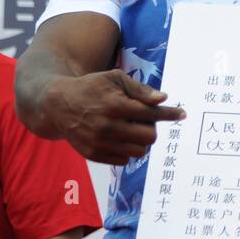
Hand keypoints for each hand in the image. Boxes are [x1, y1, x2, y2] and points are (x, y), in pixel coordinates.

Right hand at [48, 70, 184, 164]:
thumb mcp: (114, 78)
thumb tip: (163, 99)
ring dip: (141, 141)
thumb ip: (139, 89)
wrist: (57, 105)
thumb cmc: (91, 88)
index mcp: (115, 106)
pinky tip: (120, 138)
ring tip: (132, 130)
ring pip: (139, 151)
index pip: (152, 114)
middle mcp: (108, 127)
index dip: (169, 114)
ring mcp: (100, 143)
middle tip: (144, 121)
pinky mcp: (93, 155)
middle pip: (149, 137)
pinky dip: (127, 150)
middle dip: (152, 128)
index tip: (182, 114)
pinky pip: (124, 160)